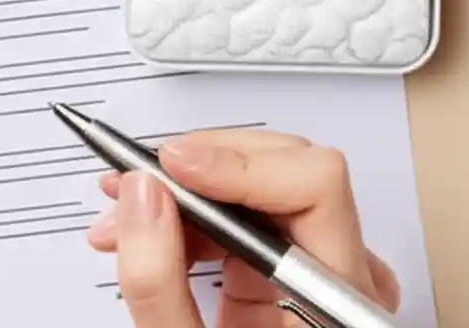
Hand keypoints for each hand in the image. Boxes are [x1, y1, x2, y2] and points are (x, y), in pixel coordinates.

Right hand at [88, 131, 401, 326]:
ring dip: (183, 188)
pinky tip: (150, 227)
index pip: (315, 187)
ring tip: (123, 216)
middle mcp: (345, 279)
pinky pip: (244, 213)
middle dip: (197, 170)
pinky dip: (190, 211)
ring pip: (260, 182)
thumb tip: (140, 196)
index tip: (171, 167)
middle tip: (135, 185)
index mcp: (339, 306)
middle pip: (286, 170)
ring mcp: (321, 272)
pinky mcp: (290, 271)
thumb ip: (159, 282)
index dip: (237, 163)